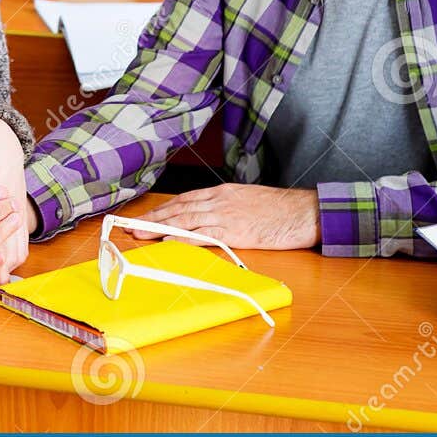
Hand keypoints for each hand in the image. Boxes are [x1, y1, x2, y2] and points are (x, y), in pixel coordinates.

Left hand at [133, 184, 318, 249]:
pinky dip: (182, 239)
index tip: (146, 216)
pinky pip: (202, 235)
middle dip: (153, 218)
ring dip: (159, 228)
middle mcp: (220, 201)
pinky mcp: (234, 231)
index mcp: (223, 193)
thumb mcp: (248, 201)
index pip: (185, 200)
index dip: (163, 208)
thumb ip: (228, 207)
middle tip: (132, 226)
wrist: (303, 211)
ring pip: (185, 220)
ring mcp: (226, 215)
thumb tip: (210, 218)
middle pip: (179, 208)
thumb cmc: (281, 209)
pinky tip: (167, 243)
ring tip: (140, 235)